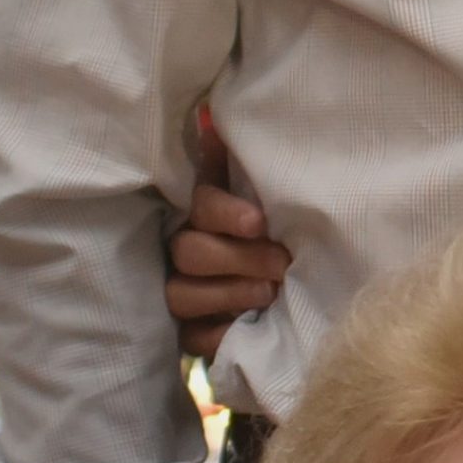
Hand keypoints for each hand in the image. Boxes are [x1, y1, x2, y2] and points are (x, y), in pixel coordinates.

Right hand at [168, 117, 289, 359]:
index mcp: (204, 213)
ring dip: (229, 292)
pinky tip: (247, 328)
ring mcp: (180, 294)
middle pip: (191, 251)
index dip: (225, 211)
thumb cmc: (272, 238)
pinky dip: (219, 334)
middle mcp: (183, 250)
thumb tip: (216, 124)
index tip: (258, 221)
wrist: (282, 291)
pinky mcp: (188, 333)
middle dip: (238, 257)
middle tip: (281, 263)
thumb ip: (240, 167)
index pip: (202, 204)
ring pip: (182, 294)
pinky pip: (193, 338)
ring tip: (270, 292)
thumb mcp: (262, 200)